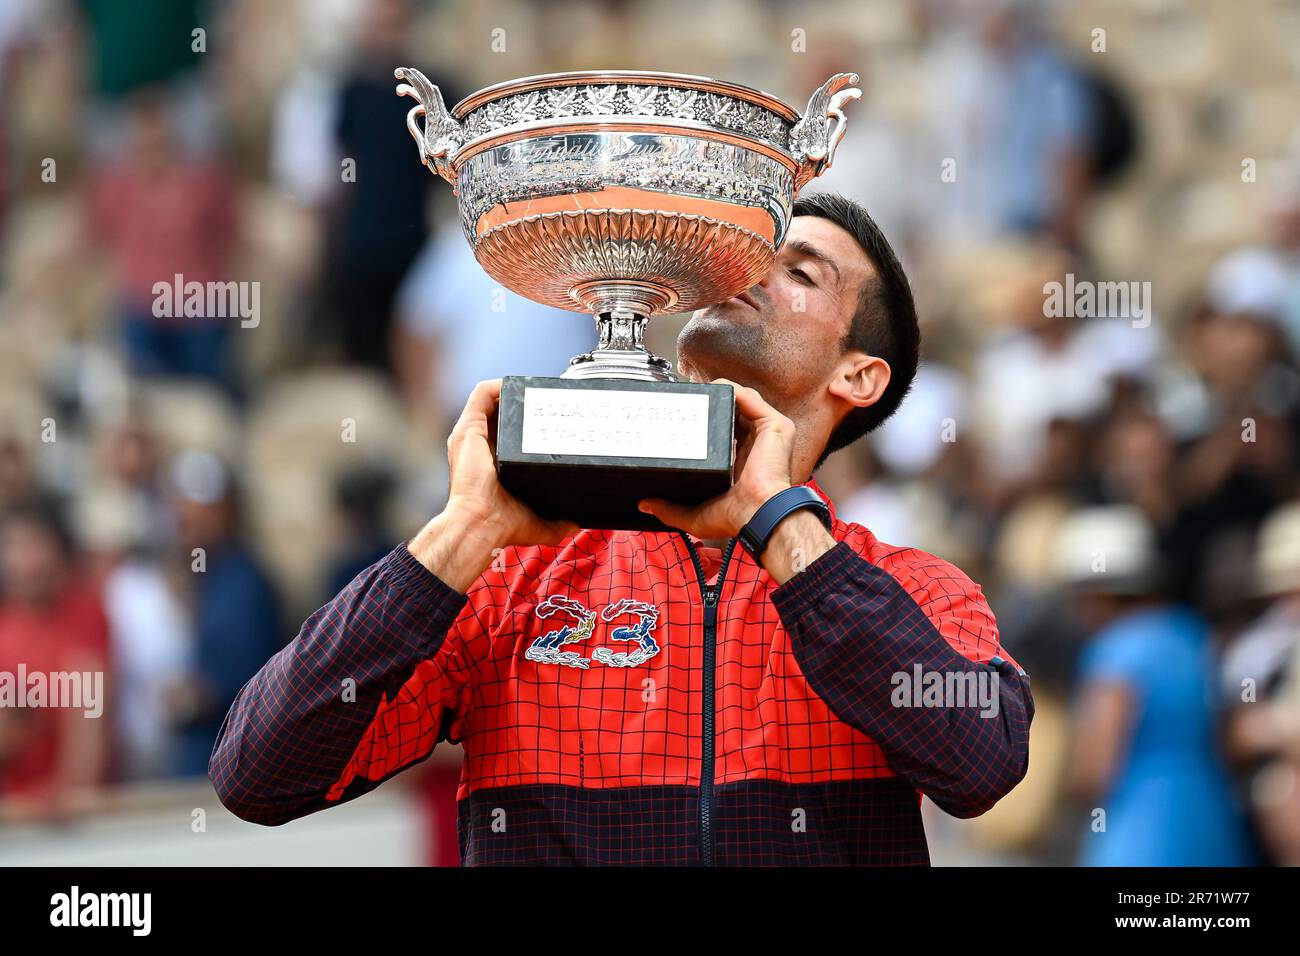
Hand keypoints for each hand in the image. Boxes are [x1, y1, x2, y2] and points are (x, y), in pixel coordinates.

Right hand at [411, 379, 576, 589]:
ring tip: (535, 389)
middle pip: (501, 414)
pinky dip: (498, 384)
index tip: (549, 417)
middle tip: (547, 401)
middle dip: (523, 404)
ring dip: (511, 391)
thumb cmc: (503, 526)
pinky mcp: (468, 428)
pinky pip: (481, 394)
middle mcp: (479, 447)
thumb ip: (558, 524)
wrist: (482, 524)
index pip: (508, 434)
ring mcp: (471, 436)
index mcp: (492, 464)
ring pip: (491, 401)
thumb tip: (576, 525)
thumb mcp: (538, 524)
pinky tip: (518, 383)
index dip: (527, 423)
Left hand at [638, 379, 793, 538]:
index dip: (704, 423)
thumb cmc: (736, 518)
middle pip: (732, 412)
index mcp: (743, 462)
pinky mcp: (775, 425)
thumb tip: (646, 504)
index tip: (684, 419)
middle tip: (687, 403)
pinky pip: (750, 397)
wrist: (756, 513)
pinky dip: (731, 390)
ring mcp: (768, 433)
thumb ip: (670, 509)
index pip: (724, 432)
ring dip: (719, 393)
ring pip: (741, 400)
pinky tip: (713, 390)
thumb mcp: (695, 515)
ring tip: (697, 394)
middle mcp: (757, 444)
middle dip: (709, 405)